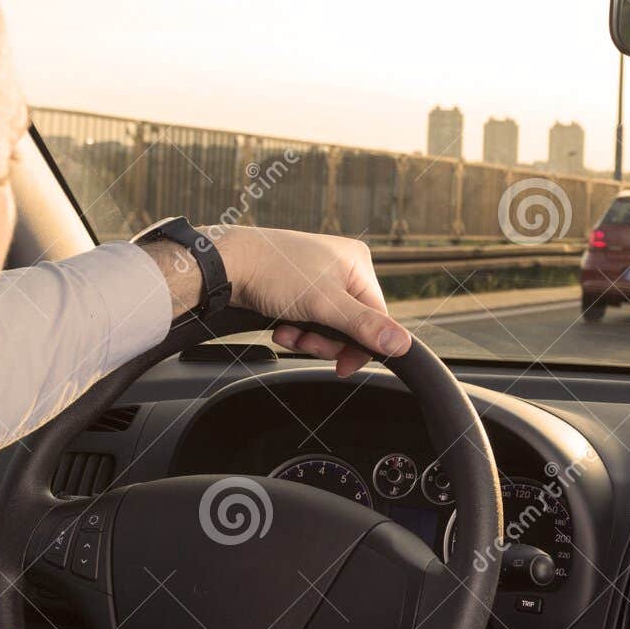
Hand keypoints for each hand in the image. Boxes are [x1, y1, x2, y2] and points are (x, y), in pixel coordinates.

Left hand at [148, 226, 410, 377]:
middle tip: (305, 342)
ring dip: (308, 337)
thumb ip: (364, 327)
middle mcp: (342, 266)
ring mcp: (319, 276)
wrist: (227, 263)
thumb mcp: (325, 304)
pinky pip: (309, 319)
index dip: (360, 346)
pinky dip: (295, 328)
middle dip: (326, 341)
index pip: (377, 317)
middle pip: (351, 324)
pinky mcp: (297, 286)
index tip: (342, 366)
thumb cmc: (274, 273)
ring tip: (288, 332)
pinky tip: (280, 325)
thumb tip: (402, 345)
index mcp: (358, 262)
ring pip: (328, 325)